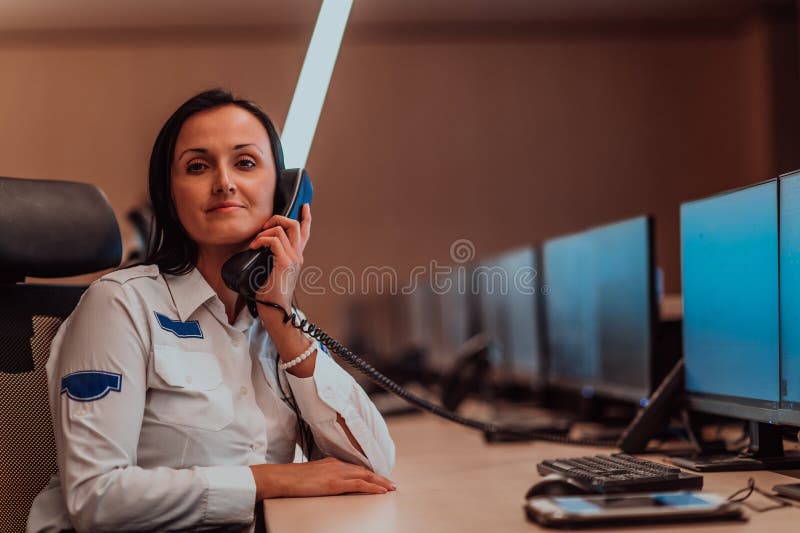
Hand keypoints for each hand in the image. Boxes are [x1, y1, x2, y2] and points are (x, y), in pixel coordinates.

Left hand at [248, 203, 310, 309]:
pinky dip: (261, 240)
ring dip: (265, 231)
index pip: (305, 233)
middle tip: (264, 226)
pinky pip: (274, 240)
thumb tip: (260, 244)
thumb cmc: (270, 292)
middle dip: (278, 219)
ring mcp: (293, 258)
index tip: (305, 206)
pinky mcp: (285, 262)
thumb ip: (273, 256)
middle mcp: (298, 256)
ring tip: (255, 242)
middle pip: (295, 225)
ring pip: (284, 229)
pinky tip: (254, 247)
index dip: (306, 218)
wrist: (274, 308)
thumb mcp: (272, 270)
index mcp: (296, 257)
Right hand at [249, 457, 396, 499]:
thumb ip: (324, 476)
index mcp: (332, 463)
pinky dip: (372, 487)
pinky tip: (381, 491)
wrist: (283, 477)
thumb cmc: (293, 478)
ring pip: (366, 476)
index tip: (379, 477)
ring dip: (380, 482)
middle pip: (364, 470)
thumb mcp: (313, 475)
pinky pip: (359, 485)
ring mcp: (338, 473)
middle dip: (379, 477)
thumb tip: (330, 482)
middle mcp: (338, 465)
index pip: (355, 468)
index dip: (369, 473)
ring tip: (391, 487)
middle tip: (391, 483)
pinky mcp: (336, 483)